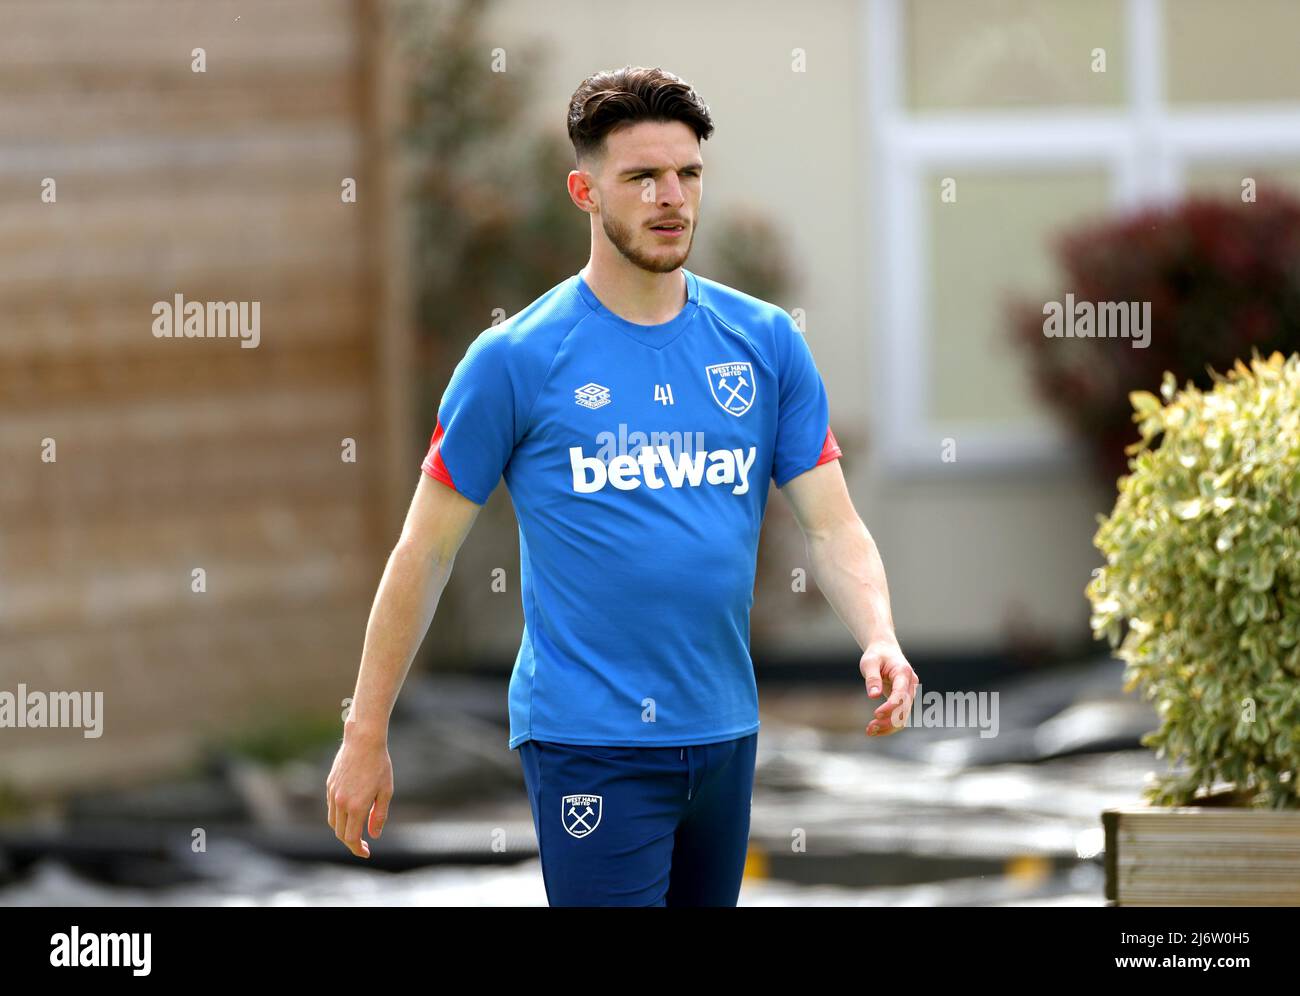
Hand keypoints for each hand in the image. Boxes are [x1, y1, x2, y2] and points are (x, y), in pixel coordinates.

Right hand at [325, 728, 392, 857]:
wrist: (363, 741)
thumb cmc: (379, 765)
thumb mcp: (386, 791)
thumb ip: (379, 815)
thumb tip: (373, 835)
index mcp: (356, 806)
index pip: (351, 838)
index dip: (358, 849)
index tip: (366, 852)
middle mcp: (341, 803)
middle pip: (340, 833)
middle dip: (351, 842)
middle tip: (363, 844)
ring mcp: (333, 794)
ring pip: (333, 822)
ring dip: (343, 830)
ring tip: (357, 829)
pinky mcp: (329, 785)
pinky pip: (331, 808)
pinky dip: (339, 816)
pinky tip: (350, 812)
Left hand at [859, 640, 917, 738]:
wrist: (885, 651)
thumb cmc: (876, 655)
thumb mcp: (869, 662)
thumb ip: (872, 678)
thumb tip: (873, 695)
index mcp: (904, 672)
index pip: (901, 694)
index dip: (890, 707)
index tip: (875, 714)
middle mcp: (910, 684)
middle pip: (904, 708)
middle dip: (888, 721)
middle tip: (869, 729)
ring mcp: (910, 693)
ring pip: (904, 716)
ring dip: (889, 727)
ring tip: (870, 731)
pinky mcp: (905, 700)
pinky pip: (900, 716)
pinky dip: (890, 725)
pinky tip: (876, 730)